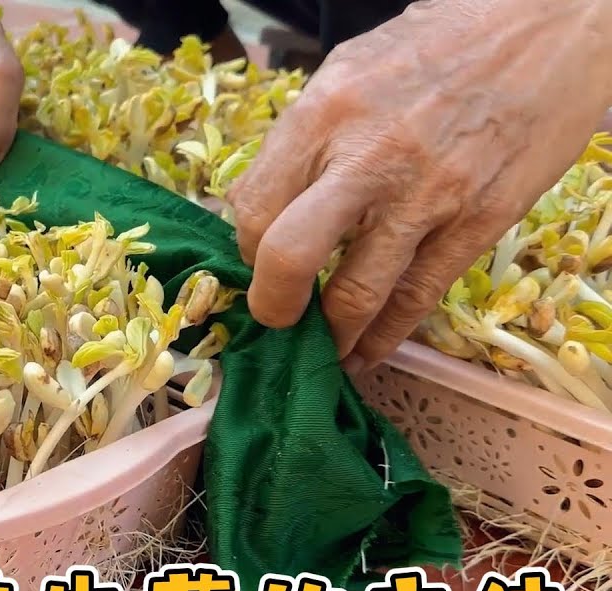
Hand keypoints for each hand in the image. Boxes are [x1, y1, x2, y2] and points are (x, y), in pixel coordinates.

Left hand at [227, 0, 611, 371]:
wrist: (550, 27)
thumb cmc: (441, 43)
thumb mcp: (349, 69)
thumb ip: (305, 138)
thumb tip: (262, 204)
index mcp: (324, 113)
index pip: (254, 207)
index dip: (246, 251)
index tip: (257, 263)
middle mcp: (369, 157)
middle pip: (289, 255)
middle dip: (273, 305)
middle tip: (276, 321)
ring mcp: (428, 195)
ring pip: (357, 295)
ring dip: (332, 336)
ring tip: (323, 351)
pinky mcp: (479, 222)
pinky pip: (418, 299)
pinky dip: (385, 337)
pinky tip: (366, 351)